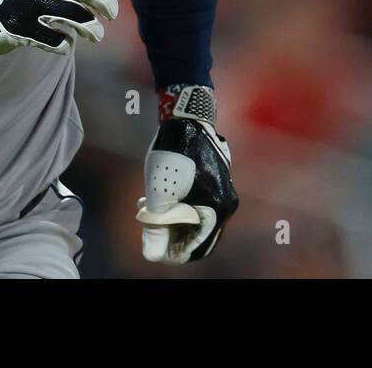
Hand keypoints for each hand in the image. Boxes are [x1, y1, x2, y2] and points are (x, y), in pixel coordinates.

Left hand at [135, 84, 237, 263]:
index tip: (150, 243)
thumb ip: (156, 227)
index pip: (197, 249)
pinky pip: (198, 205)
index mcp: (217, 210)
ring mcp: (223, 191)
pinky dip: (178, 206)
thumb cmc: (172, 153)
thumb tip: (151, 254)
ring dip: (170, 219)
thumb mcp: (158, 194)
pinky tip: (157, 194)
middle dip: (169, 233)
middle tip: (146, 222)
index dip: (172, 252)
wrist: (186, 117)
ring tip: (145, 206)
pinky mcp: (216, 180)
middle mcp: (226, 203)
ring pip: (195, 220)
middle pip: (197, 236)